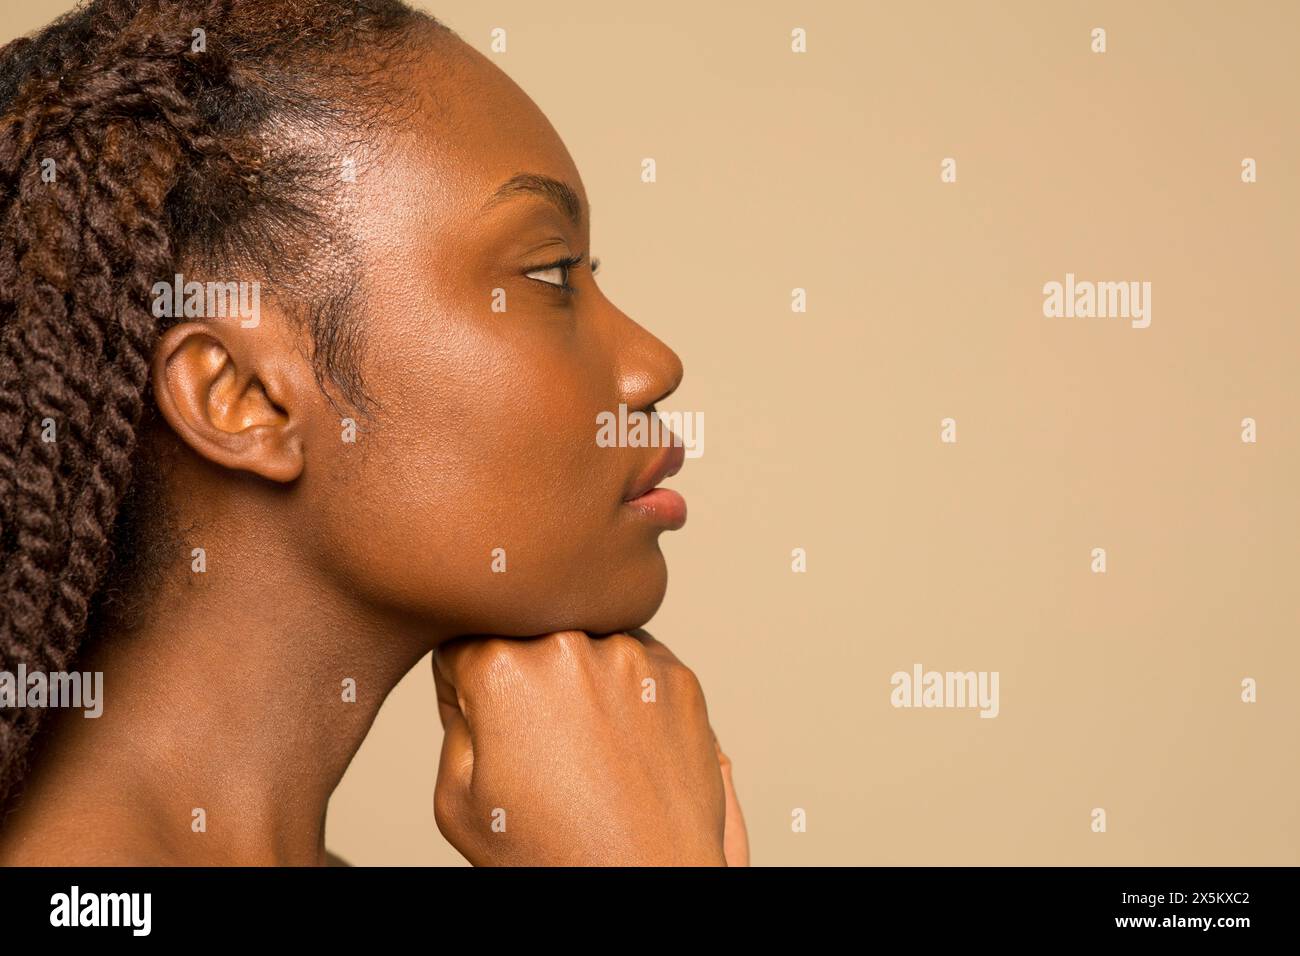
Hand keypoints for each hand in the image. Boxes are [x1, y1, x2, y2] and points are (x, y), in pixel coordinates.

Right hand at [431, 629, 730, 865]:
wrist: (644, 883)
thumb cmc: (551, 854)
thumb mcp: (457, 798)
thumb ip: (453, 715)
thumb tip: (468, 671)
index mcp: (503, 665)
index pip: (462, 639)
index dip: (465, 684)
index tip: (487, 724)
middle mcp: (570, 643)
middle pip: (528, 634)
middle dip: (525, 675)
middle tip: (539, 742)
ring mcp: (633, 656)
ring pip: (587, 643)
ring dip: (581, 677)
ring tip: (586, 749)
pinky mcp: (679, 676)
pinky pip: (638, 665)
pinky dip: (627, 693)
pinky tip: (622, 748)